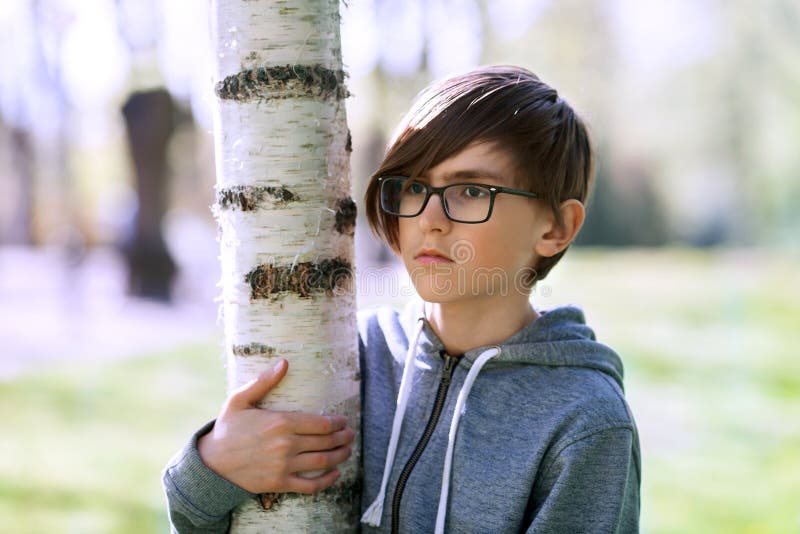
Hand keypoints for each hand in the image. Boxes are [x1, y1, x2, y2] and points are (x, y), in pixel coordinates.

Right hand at [197, 359, 354, 493]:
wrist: (211, 463)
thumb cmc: (227, 428)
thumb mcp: (240, 400)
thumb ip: (264, 382)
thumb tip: (284, 363)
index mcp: (281, 422)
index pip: (322, 423)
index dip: (338, 423)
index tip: (343, 421)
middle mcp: (286, 444)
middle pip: (327, 441)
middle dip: (343, 438)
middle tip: (350, 434)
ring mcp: (284, 465)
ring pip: (323, 461)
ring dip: (340, 456)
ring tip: (347, 450)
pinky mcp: (280, 483)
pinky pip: (311, 485)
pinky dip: (327, 481)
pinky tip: (336, 474)